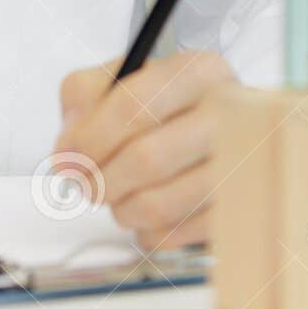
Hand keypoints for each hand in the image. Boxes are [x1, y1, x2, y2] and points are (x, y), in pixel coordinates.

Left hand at [53, 49, 234, 250]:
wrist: (232, 131)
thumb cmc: (169, 105)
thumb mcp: (123, 78)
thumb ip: (85, 96)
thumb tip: (69, 145)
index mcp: (199, 72)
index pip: (133, 105)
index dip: (88, 138)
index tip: (65, 158)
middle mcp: (231, 115)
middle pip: (146, 158)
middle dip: (100, 180)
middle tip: (84, 185)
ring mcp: (242, 167)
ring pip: (159, 204)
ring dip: (121, 209)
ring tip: (117, 197)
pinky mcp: (238, 212)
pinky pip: (175, 236)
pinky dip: (147, 232)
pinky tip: (147, 213)